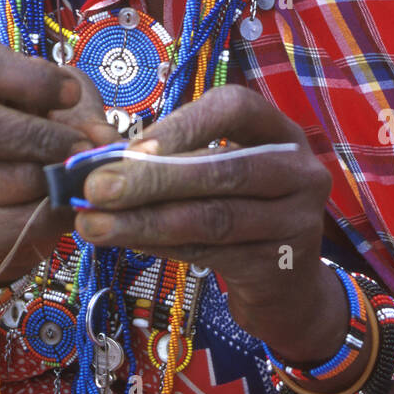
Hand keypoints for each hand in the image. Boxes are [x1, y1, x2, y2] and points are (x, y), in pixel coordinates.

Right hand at [0, 41, 120, 286]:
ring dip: (48, 183)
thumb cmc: (45, 139)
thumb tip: (106, 140)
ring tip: (79, 182)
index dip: (30, 78)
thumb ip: (87, 120)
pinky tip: (66, 209)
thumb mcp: (68, 115)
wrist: (23, 201)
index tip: (72, 94)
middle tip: (82, 148)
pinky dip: (45, 219)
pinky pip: (2, 224)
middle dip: (39, 138)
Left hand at [77, 84, 347, 363]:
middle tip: (94, 189)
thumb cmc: (240, 208)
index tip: (129, 148)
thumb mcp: (221, 171)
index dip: (184, 125)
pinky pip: (210, 254)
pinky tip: (126, 241)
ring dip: (144, 220)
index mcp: (281, 131)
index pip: (236, 108)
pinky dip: (161, 246)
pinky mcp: (282, 266)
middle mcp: (299, 171)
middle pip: (222, 169)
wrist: (289, 284)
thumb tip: (100, 161)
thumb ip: (177, 158)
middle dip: (151, 179)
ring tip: (93, 224)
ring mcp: (297, 221)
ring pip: (212, 218)